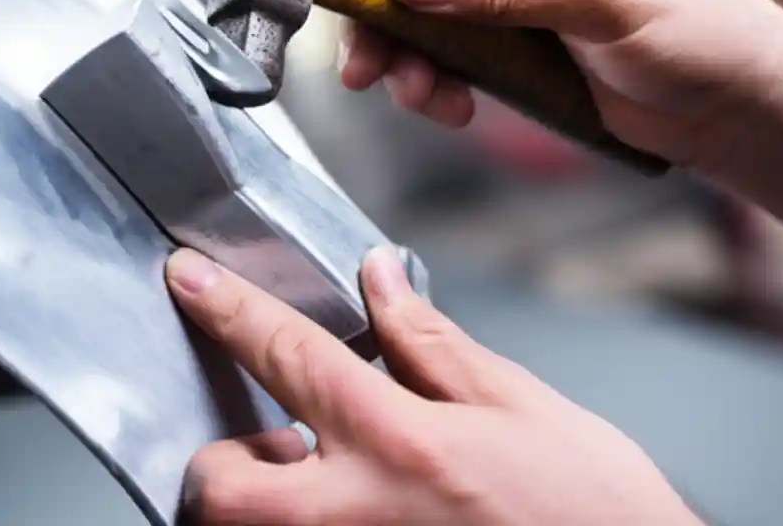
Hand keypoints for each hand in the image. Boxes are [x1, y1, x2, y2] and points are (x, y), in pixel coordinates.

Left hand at [165, 247, 700, 524]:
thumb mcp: (518, 406)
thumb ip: (431, 344)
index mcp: (401, 443)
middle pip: (222, 490)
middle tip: (258, 445)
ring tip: (310, 487)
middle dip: (215, 463)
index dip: (227, 307)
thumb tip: (379, 280)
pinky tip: (347, 514)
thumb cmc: (592, 511)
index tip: (189, 281)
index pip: (287, 355)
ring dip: (255, 508)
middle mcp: (359, 515)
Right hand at [340, 0, 782, 175]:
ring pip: (421, 4)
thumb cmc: (700, 30)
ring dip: (405, 51)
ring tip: (412, 93)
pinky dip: (433, 78)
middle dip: (386, 4)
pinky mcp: (508, 36)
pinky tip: (451, 105)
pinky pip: (445, 48)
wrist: (735, 108)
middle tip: (365, 56)